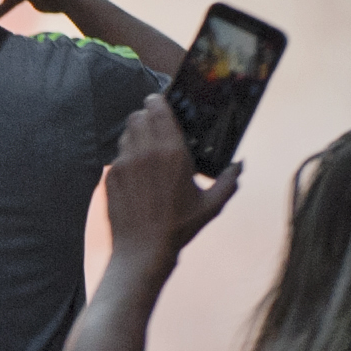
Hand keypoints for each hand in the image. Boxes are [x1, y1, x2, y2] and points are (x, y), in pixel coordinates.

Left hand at [104, 99, 241, 265]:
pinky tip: (136, 169)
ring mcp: (124, 163)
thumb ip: (229, 181)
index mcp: (172, 152)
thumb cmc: (180, 227)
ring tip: (146, 146)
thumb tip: (239, 165)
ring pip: (126, 133)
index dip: (157, 102)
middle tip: (154, 122)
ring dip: (135, 134)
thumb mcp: (212, 205)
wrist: (143, 249)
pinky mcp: (111, 175)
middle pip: (138, 116)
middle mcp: (146, 152)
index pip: (159, 110)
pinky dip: (126, 155)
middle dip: (145, 115)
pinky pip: (117, 154)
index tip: (158, 101)